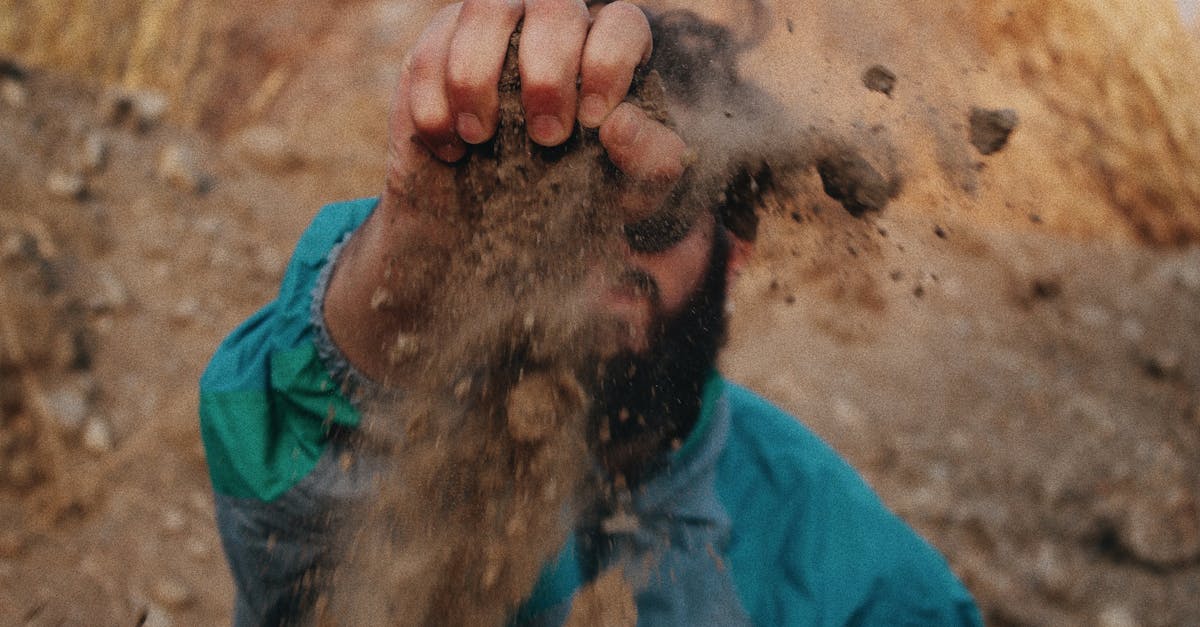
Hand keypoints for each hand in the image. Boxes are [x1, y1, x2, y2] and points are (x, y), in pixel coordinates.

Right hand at [326, 0, 688, 380]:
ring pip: (484, 8)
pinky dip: (435, 107)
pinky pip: (427, 54)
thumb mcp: (630, 194)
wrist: (498, 233)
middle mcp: (552, 25)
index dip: (609, 64)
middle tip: (546, 137)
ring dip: (480, 75)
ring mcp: (490, 31)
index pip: (620, 24)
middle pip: (552, 5)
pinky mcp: (436, 52)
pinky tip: (451, 153)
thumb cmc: (579, 198)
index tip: (594, 123)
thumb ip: (650, 162)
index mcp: (609, 48)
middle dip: (548, 72)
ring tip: (483, 138)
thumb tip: (620, 125)